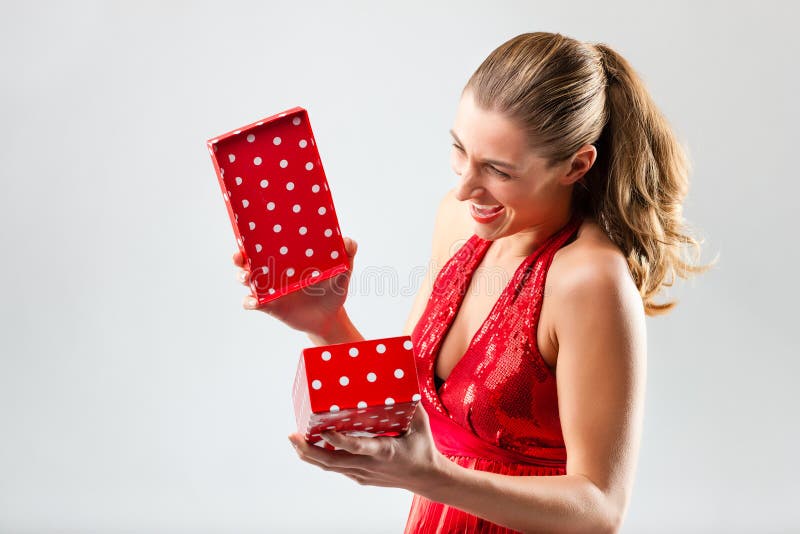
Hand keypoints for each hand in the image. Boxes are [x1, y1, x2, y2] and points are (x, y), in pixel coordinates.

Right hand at [232, 236, 357, 334]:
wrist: (331, 316)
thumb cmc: (333, 287)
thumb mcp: (342, 268)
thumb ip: (347, 254)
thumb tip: (348, 241)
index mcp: (286, 257)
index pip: (265, 243)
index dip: (252, 236)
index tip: (247, 230)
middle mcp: (273, 271)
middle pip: (248, 260)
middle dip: (239, 257)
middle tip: (239, 256)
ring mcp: (269, 288)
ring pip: (247, 280)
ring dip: (241, 276)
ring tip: (246, 277)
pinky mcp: (270, 306)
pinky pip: (253, 303)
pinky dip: (250, 302)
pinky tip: (255, 301)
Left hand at [288, 403, 447, 494]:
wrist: (426, 479)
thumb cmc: (423, 448)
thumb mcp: (419, 423)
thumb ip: (409, 401)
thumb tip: (403, 376)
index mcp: (384, 451)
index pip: (356, 447)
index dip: (337, 440)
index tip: (322, 429)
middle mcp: (369, 465)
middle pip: (331, 461)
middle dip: (308, 449)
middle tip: (291, 435)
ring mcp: (362, 474)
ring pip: (329, 466)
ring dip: (309, 454)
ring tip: (294, 438)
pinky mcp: (359, 477)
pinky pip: (336, 467)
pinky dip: (321, 457)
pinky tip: (311, 444)